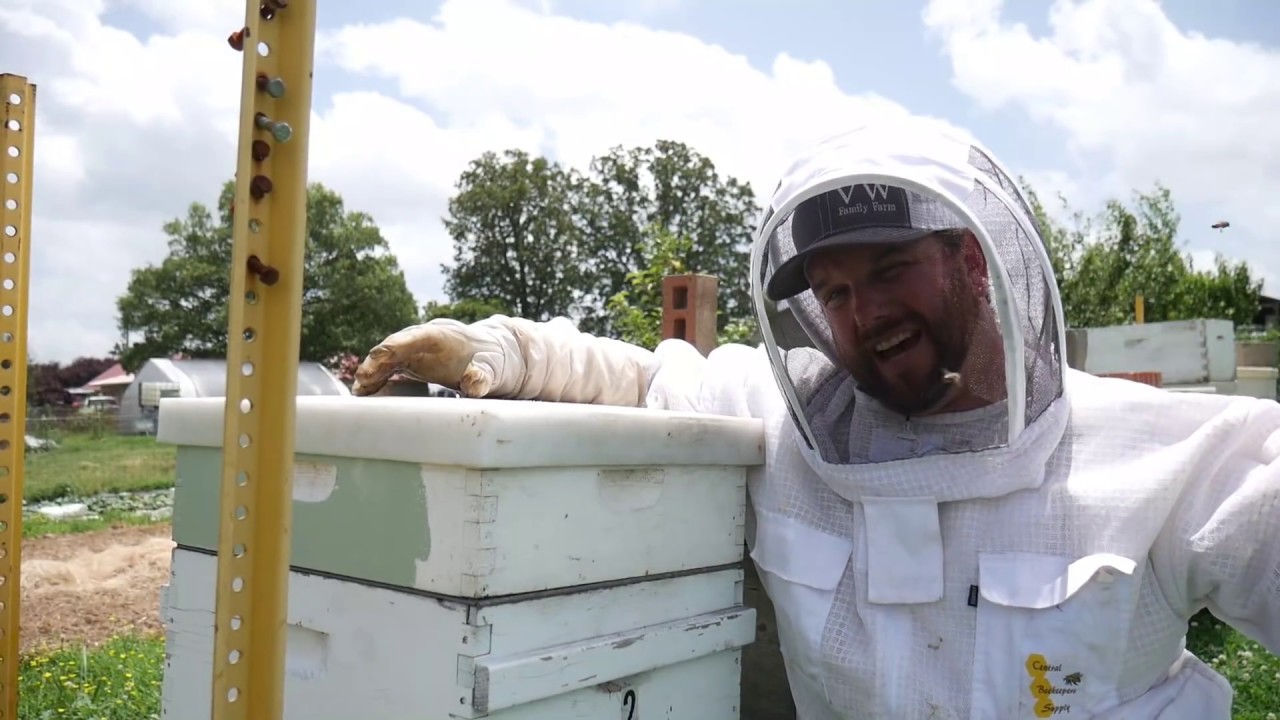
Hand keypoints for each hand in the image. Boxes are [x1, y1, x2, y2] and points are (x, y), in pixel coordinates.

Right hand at [351, 319, 498, 397]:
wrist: (491, 355)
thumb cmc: (490, 361)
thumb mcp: (491, 369)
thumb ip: (482, 376)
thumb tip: (473, 385)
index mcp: (439, 335)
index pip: (411, 337)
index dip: (392, 348)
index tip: (377, 361)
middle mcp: (421, 339)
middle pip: (392, 347)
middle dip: (375, 364)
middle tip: (361, 384)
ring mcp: (414, 350)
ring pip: (387, 358)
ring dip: (372, 373)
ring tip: (359, 393)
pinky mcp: (411, 362)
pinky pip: (389, 368)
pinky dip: (378, 379)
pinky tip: (367, 393)